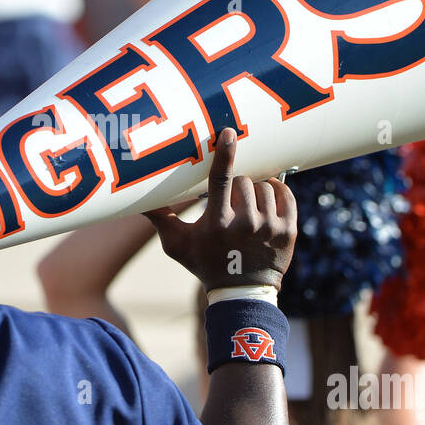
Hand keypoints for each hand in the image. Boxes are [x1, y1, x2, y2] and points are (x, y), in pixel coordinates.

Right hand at [145, 128, 296, 290]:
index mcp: (217, 224)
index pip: (221, 180)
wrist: (241, 291)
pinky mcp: (288, 231)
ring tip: (247, 203)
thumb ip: (160, 219)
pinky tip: (267, 197)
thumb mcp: (177, 245)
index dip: (225, 154)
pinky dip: (277, 191)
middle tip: (231, 199)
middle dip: (236, 185)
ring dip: (256, 190)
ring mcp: (270, 228)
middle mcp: (246, 224)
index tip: (229, 133)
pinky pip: (286, 195)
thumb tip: (136, 199)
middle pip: (243, 182)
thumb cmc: (205, 264)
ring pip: (265, 187)